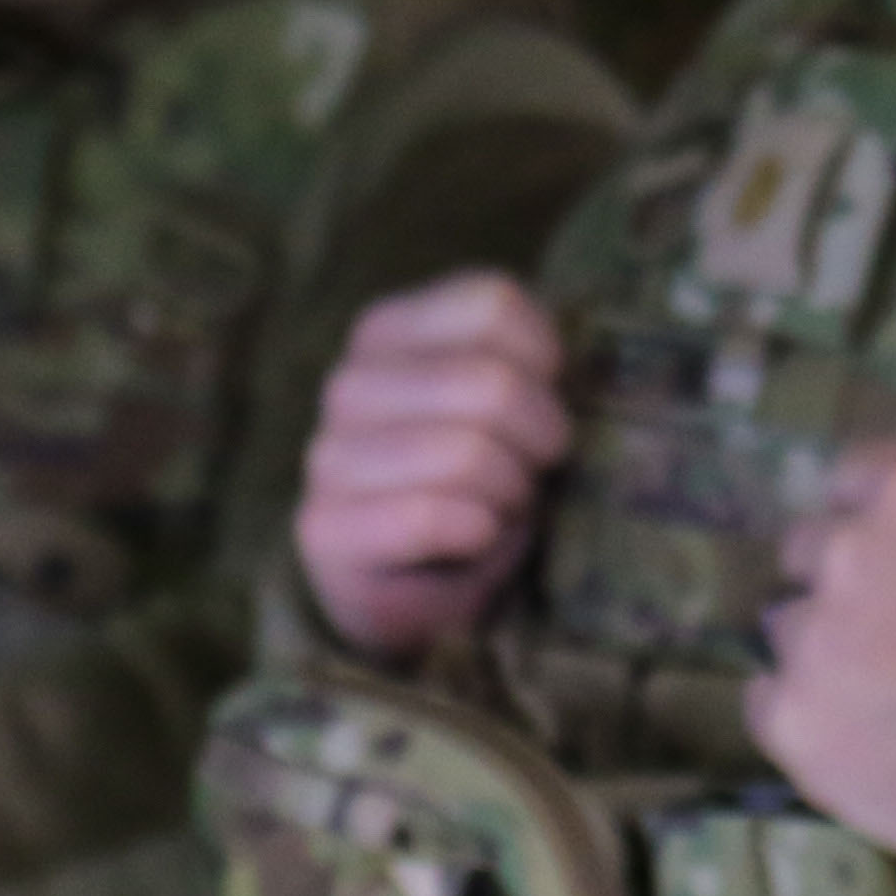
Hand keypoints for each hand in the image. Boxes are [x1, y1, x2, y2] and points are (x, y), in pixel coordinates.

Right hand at [295, 274, 574, 657]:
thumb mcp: (515, 404)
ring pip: (465, 453)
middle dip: (536, 442)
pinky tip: (466, 543)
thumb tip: (571, 362)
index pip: (491, 303)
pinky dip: (474, 535)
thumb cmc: (485, 483)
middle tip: (526, 475)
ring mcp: (327, 454)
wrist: (426, 591)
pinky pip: (427, 517)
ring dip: (508, 495)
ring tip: (496, 510)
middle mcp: (349, 382)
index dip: (544, 361)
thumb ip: (530, 362)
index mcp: (389, 329)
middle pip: (491, 384)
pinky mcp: (323, 527)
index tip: (543, 401)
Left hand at [748, 376, 895, 867]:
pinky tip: (860, 730)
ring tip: (891, 685)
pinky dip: (803, 712)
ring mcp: (814, 641)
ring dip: (828, 646)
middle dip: (850, 579)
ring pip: (791, 628)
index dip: (884, 515)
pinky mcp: (797, 723)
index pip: (853, 478)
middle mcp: (846, 552)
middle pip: (811, 551)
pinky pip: (766, 702)